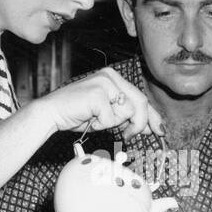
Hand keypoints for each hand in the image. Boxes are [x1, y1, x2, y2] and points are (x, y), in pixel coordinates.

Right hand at [36, 68, 163, 139]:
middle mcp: (111, 76)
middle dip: (139, 124)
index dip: (152, 115)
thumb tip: (151, 126)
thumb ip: (127, 115)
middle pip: (140, 103)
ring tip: (97, 120)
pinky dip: (101, 125)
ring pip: (128, 111)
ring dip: (114, 123)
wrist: (52, 113)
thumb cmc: (77, 114)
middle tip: (129, 135)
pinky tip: (89, 119)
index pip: (140, 97)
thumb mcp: (108, 113)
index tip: (159, 130)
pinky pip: (112, 118)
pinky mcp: (98, 93)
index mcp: (114, 77)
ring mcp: (104, 83)